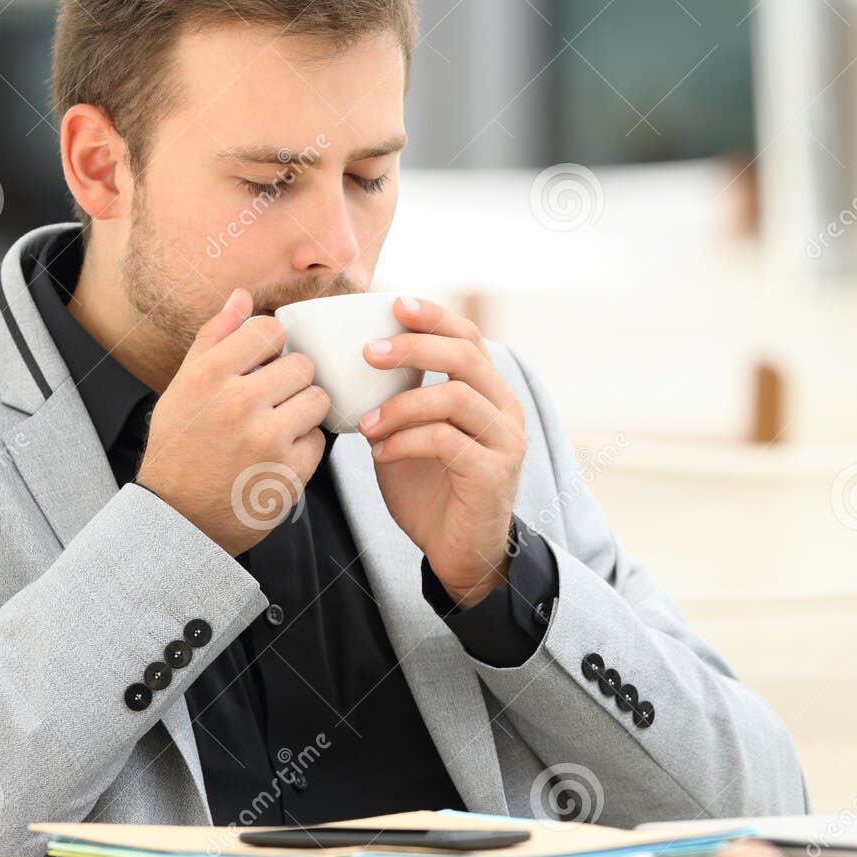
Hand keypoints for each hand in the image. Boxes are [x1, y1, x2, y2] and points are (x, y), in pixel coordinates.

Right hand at [138, 288, 329, 556]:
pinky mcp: (288, 472)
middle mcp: (238, 403)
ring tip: (276, 425)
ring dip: (303, 410)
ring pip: (317, 399)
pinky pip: (319, 439)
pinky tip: (278, 454)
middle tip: (270, 400)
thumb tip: (243, 295)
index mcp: (209, 375)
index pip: (270, 330)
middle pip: (301, 364)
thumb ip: (214, 337)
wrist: (177, 519)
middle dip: (290, 380)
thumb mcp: (183, 387)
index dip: (273, 345)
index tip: (263, 363)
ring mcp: (267, 438)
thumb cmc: (180, 447)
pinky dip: (304, 446)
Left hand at [358, 296, 526, 608]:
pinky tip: (380, 453)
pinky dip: (405, 441)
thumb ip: (398, 400)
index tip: (395, 303)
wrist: (459, 553)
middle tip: (370, 352)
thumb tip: (351, 365)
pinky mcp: (493, 474)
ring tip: (366, 423)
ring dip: (402, 404)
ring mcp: (504, 442)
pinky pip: (446, 441)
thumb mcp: (410, 435)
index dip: (435, 316)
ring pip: (455, 397)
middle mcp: (504, 410)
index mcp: (487, 393)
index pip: (469, 338)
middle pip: (466, 356)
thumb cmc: (432, 491)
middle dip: (415, 345)